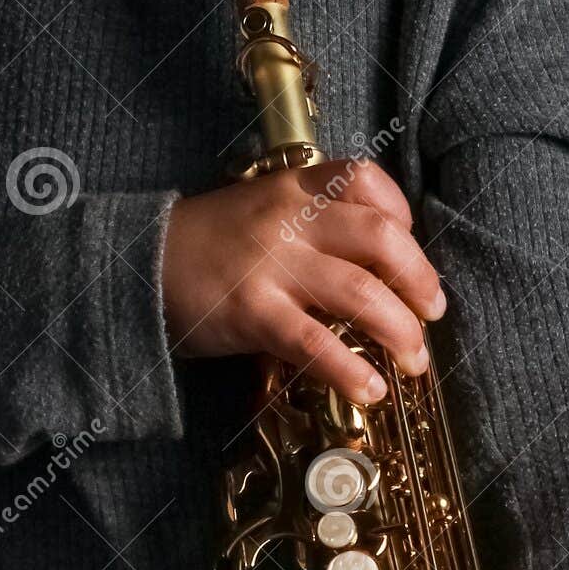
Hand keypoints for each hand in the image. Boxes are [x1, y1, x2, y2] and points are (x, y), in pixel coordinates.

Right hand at [161, 157, 445, 404]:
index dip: (403, 213)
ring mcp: (272, 265)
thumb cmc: (206, 243)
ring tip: (413, 361)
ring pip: (360, 291)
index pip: (365, 180)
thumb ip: (312, 222)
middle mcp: (289, 219)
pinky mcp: (253, 312)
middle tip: (431, 312)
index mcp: (294, 187)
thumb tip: (376, 265)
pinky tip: (372, 389)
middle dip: (420, 278)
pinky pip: (315, 341)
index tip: (410, 247)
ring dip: (400, 330)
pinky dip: (351, 370)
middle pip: (381, 236)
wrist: (137, 265)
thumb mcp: (260, 210)